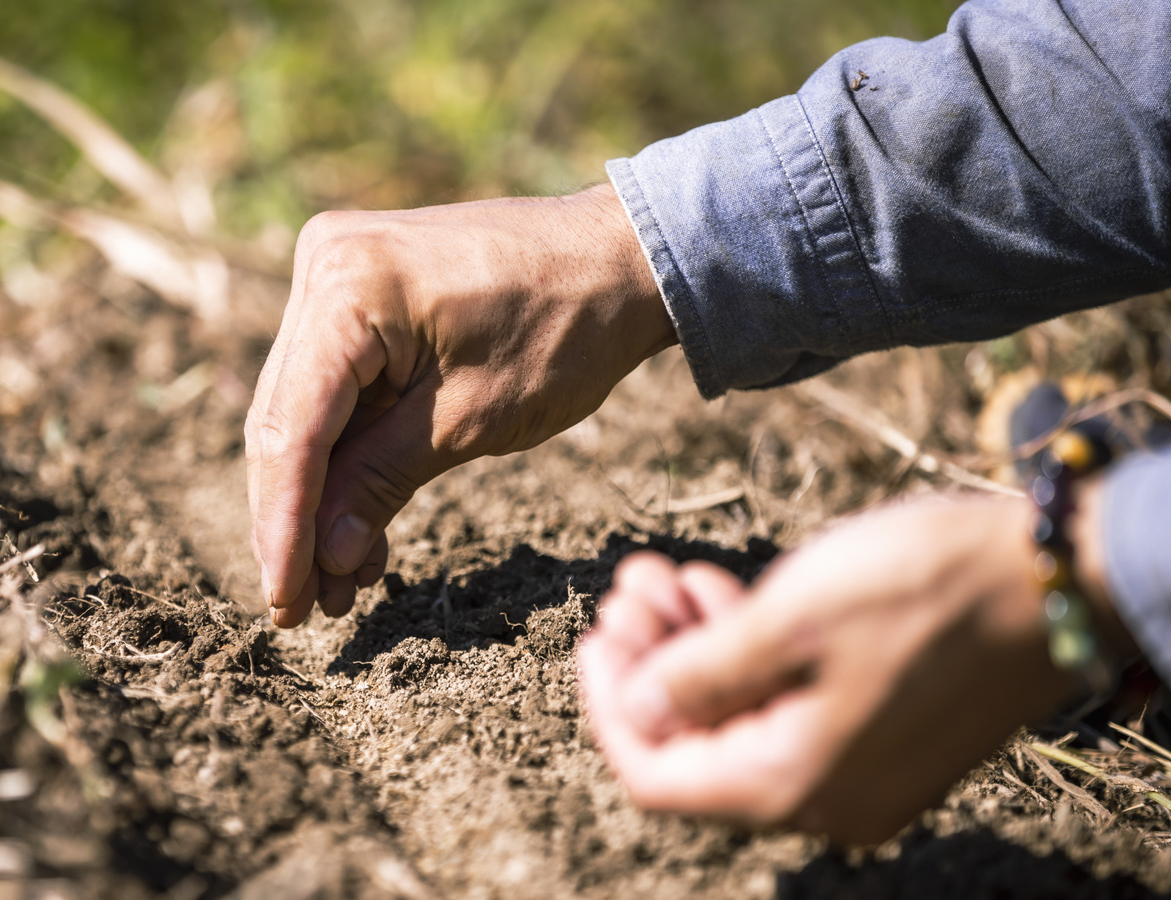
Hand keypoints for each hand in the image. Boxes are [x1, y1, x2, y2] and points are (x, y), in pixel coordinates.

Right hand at [246, 184, 675, 625]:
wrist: (619, 258)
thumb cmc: (564, 328)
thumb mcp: (471, 420)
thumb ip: (381, 481)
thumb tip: (324, 558)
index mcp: (347, 287)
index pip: (293, 429)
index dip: (285, 525)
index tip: (284, 602)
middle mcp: (323, 267)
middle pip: (284, 423)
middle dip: (296, 522)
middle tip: (305, 609)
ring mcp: (334, 275)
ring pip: (301, 414)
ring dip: (319, 500)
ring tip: (341, 587)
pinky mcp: (354, 294)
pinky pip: (332, 391)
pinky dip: (345, 458)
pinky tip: (358, 532)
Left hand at [578, 487, 1128, 843]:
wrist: (1052, 574)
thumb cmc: (920, 590)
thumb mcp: (787, 620)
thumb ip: (698, 675)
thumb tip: (638, 709)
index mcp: (791, 783)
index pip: (656, 775)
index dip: (608, 706)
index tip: (594, 636)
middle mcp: (821, 795)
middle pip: (695, 741)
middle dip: (649, 659)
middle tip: (629, 586)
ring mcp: (856, 765)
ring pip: (739, 712)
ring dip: (691, 642)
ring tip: (661, 571)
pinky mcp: (880, 727)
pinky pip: (787, 700)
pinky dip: (745, 646)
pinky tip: (714, 586)